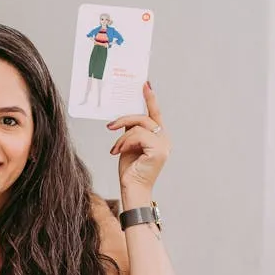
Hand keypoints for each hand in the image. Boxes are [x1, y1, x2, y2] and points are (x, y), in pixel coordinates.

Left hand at [107, 82, 170, 198]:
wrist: (132, 189)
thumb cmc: (130, 170)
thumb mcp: (128, 145)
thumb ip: (131, 131)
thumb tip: (125, 119)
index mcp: (158, 137)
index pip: (155, 114)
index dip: (151, 98)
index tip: (145, 84)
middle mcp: (164, 139)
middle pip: (145, 117)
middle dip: (125, 118)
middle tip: (110, 126)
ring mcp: (163, 144)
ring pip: (139, 125)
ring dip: (122, 137)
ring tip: (115, 150)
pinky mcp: (159, 150)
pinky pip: (138, 135)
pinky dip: (125, 142)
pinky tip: (118, 152)